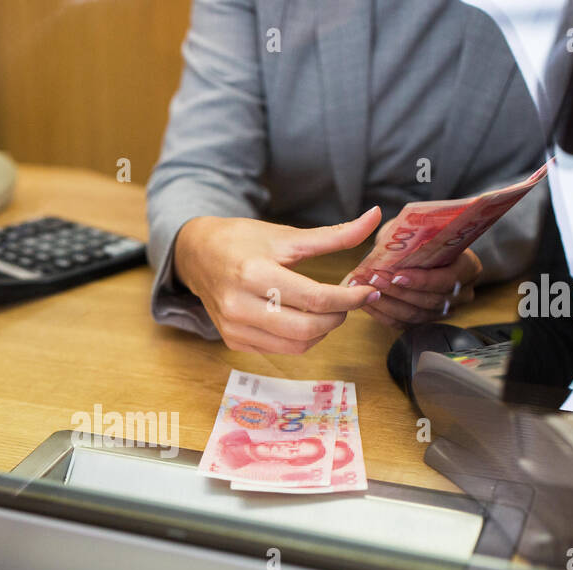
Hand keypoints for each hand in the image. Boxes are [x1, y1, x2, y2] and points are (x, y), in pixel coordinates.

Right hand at [173, 208, 383, 353]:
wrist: (197, 255)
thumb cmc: (241, 241)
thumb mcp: (285, 235)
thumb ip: (333, 236)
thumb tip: (374, 217)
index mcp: (254, 273)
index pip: (314, 298)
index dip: (349, 298)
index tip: (367, 291)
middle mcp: (240, 305)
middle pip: (307, 328)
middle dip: (337, 317)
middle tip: (347, 303)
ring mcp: (234, 327)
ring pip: (296, 346)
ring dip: (322, 331)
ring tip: (326, 311)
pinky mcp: (233, 341)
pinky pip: (279, 349)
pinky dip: (300, 338)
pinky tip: (302, 318)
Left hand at [344, 221, 482, 328]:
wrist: (427, 252)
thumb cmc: (424, 237)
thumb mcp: (420, 227)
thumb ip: (407, 232)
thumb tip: (378, 222)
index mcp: (468, 268)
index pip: (448, 280)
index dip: (422, 280)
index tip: (397, 275)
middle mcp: (461, 293)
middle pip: (430, 301)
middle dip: (398, 291)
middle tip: (373, 280)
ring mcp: (444, 311)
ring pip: (414, 316)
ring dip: (386, 303)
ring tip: (363, 289)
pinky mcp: (425, 322)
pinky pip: (402, 324)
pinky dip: (381, 313)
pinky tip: (364, 301)